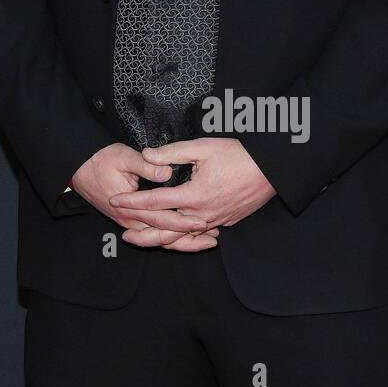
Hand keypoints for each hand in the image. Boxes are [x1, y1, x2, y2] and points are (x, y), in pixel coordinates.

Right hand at [69, 142, 219, 251]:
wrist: (78, 169)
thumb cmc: (100, 160)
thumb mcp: (123, 157)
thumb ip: (146, 166)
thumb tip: (166, 172)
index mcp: (131, 207)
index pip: (162, 219)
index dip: (184, 221)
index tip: (203, 221)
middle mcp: (130, 221)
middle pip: (164, 236)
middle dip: (190, 238)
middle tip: (213, 236)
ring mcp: (129, 224)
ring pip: (160, 240)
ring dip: (183, 242)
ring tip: (206, 241)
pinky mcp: (130, 222)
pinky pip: (153, 236)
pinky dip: (171, 238)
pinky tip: (185, 236)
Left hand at [108, 138, 275, 247]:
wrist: (272, 170)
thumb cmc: (239, 155)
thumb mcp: (202, 147)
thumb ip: (172, 153)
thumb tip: (147, 155)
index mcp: (194, 195)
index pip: (155, 202)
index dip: (132, 201)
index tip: (115, 200)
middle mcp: (203, 214)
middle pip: (166, 228)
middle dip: (142, 230)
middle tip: (123, 231)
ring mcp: (216, 221)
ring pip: (183, 235)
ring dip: (162, 238)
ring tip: (143, 239)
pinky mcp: (226, 221)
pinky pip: (200, 233)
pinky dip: (184, 236)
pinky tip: (175, 236)